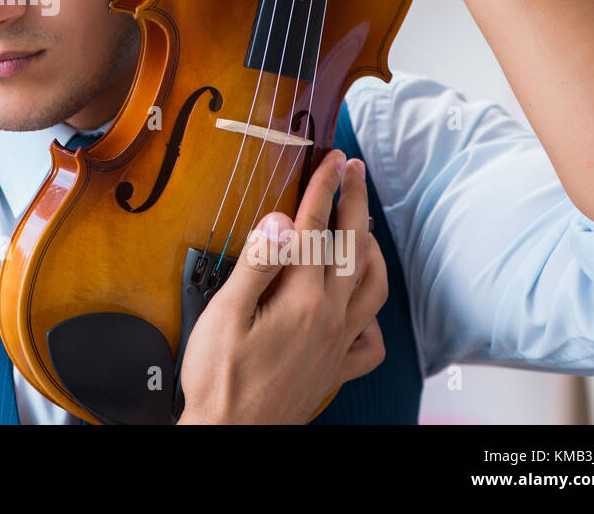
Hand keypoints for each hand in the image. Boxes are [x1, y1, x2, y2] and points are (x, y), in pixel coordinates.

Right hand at [176, 147, 387, 423]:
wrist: (229, 435)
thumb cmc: (220, 378)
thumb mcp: (225, 313)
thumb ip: (257, 263)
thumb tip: (283, 221)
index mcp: (302, 299)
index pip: (317, 228)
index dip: (325, 187)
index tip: (332, 158)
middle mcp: (330, 318)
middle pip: (353, 247)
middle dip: (356, 202)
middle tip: (354, 169)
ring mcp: (338, 344)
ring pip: (373, 286)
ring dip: (372, 247)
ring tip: (363, 224)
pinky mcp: (336, 369)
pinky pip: (372, 338)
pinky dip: (372, 313)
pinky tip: (359, 303)